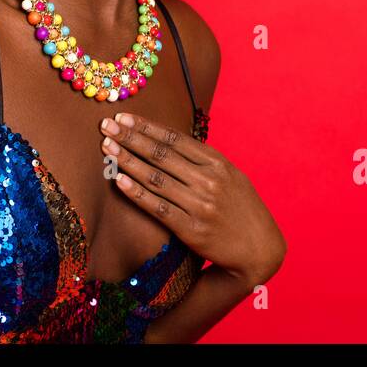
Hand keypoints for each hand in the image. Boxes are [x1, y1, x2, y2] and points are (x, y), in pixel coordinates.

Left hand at [98, 111, 285, 289]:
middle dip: (130, 137)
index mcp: (218, 163)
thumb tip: (170, 142)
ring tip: (107, 147)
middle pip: (161, 154)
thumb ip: (203, 160)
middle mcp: (209, 180)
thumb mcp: (230, 176)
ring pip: (156, 178)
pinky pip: (158, 207)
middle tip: (106, 126)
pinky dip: (137, 193)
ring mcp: (200, 205)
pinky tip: (119, 180)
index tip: (124, 117)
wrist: (260, 249)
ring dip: (128, 160)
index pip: (175, 139)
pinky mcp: (192, 229)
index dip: (147, 126)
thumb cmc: (242, 209)